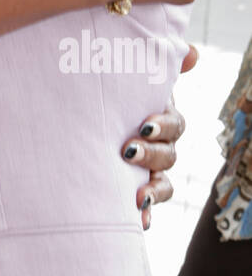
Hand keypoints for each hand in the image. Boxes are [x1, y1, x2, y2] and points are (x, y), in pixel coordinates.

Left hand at [121, 60, 190, 228]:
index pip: (174, 124)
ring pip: (163, 183)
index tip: (144, 127)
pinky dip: (146, 214)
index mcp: (160, 118)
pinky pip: (149, 206)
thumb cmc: (108, 94)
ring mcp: (149, 170)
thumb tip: (193, 53)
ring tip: (138, 195)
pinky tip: (139, 221)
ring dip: (153, 189)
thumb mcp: (126, 76)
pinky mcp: (136, 190)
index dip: (163, 127)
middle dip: (152, 155)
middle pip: (169, 155)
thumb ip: (154, 65)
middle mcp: (160, 146)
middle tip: (128, 151)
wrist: (81, 120)